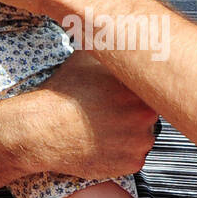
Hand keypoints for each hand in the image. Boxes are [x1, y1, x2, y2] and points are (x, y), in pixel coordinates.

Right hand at [35, 49, 158, 180]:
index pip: (153, 88)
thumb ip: (109, 47)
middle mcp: (146, 114)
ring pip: (145, 136)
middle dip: (135, 112)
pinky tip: (103, 144)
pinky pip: (135, 157)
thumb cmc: (63, 95)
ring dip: (131, 134)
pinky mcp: (133, 163)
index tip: (123, 94)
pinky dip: (123, 154)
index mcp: (139, 86)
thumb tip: (117, 34)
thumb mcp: (86, 57)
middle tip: (111, 112)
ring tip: (105, 128)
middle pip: (150, 112)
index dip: (137, 91)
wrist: (44, 129)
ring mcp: (141, 141)